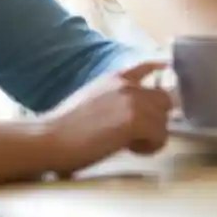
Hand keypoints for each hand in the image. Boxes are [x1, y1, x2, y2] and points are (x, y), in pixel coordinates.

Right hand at [40, 61, 172, 176]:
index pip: (147, 67)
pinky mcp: (135, 121)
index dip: (160, 70)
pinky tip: (130, 150)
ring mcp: (133, 101)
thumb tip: (129, 113)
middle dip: (156, 118)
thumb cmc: (63, 128)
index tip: (167, 70)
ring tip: (130, 145)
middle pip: (164, 99)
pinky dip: (149, 148)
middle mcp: (128, 85)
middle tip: (136, 134)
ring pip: (164, 120)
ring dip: (152, 136)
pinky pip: (160, 136)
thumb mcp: (91, 100)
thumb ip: (114, 99)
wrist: (49, 138)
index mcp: (115, 78)